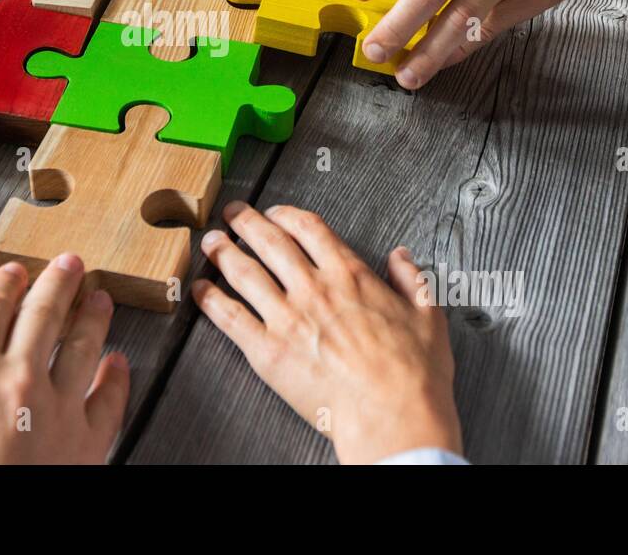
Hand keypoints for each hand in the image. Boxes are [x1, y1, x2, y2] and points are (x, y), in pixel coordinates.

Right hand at [0, 254, 129, 463]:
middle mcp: (16, 378)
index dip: (3, 284)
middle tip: (69, 264)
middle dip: (58, 282)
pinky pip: (110, 398)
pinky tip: (118, 363)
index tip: (13, 272)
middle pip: (43, 312)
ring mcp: (58, 405)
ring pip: (83, 343)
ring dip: (94, 316)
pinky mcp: (89, 439)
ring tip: (100, 298)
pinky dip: (117, 376)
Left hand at [193, 203, 461, 462]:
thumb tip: (402, 257)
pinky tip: (199, 289)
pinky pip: (230, 317)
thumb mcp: (428, 316)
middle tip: (233, 213)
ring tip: (210, 242)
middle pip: (270, 242)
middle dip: (246, 222)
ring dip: (223, 252)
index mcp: (350, 276)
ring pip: (244, 272)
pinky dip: (210, 299)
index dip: (286, 214)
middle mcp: (313, 289)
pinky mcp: (268, 350)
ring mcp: (287, 318)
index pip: (309, 229)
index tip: (275, 212)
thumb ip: (412, 280)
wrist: (392, 416)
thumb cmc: (412, 376)